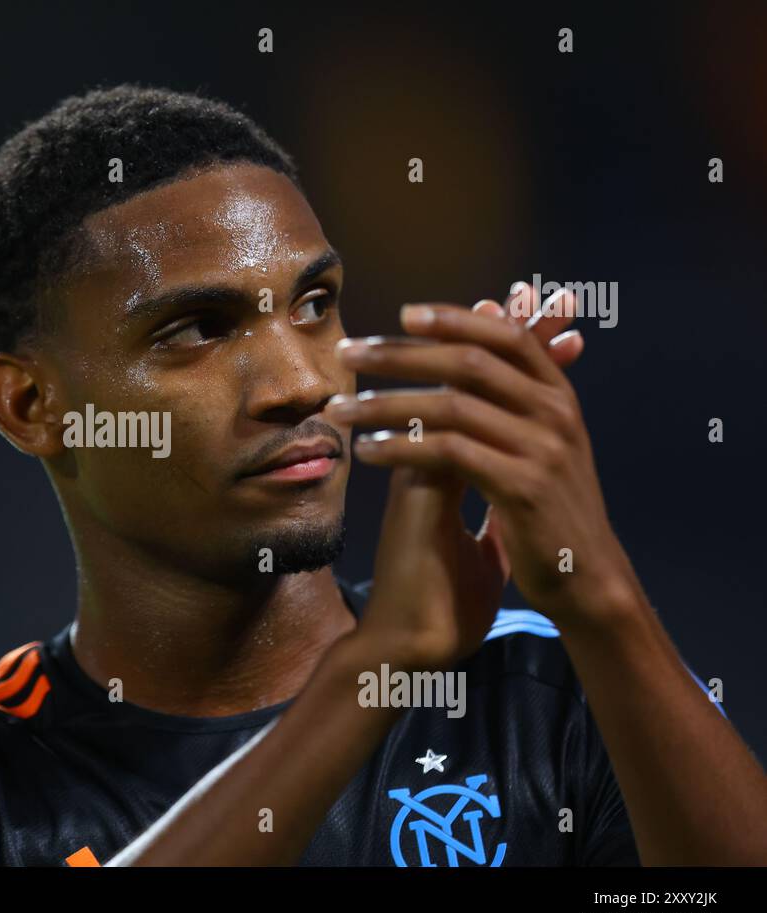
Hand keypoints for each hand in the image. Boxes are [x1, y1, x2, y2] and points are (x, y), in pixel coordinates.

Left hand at [333, 281, 633, 628]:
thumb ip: (510, 404)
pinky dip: (402, 448)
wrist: (589, 580)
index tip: (404, 314)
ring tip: (340, 410)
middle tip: (349, 353)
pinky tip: (368, 452)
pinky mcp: (523, 488)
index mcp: (558, 396)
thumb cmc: (549, 513)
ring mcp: (541, 449)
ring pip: (451, 407)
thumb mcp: (540, 447)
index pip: (505, 338)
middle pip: (468, 364)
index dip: (455, 321)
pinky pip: (449, 454)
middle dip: (401, 354)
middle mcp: (554, 414)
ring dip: (385, 404)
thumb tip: (467, 363)